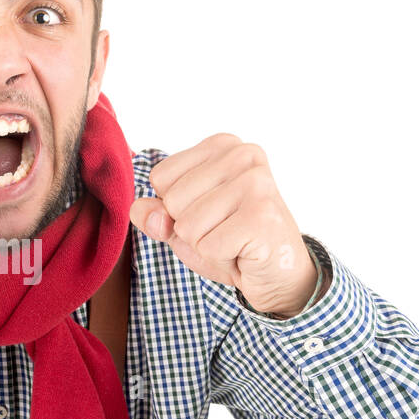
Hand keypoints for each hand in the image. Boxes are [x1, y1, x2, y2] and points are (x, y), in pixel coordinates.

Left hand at [130, 133, 316, 317]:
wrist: (277, 274)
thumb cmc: (230, 242)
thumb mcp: (183, 226)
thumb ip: (156, 215)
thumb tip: (140, 209)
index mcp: (222, 145)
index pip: (161, 177)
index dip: (176, 208)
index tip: (211, 213)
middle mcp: (243, 155)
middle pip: (172, 201)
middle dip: (190, 229)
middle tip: (225, 231)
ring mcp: (256, 183)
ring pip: (188, 226)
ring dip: (206, 245)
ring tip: (234, 240)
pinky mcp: (263, 216)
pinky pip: (207, 246)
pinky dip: (220, 258)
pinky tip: (245, 251)